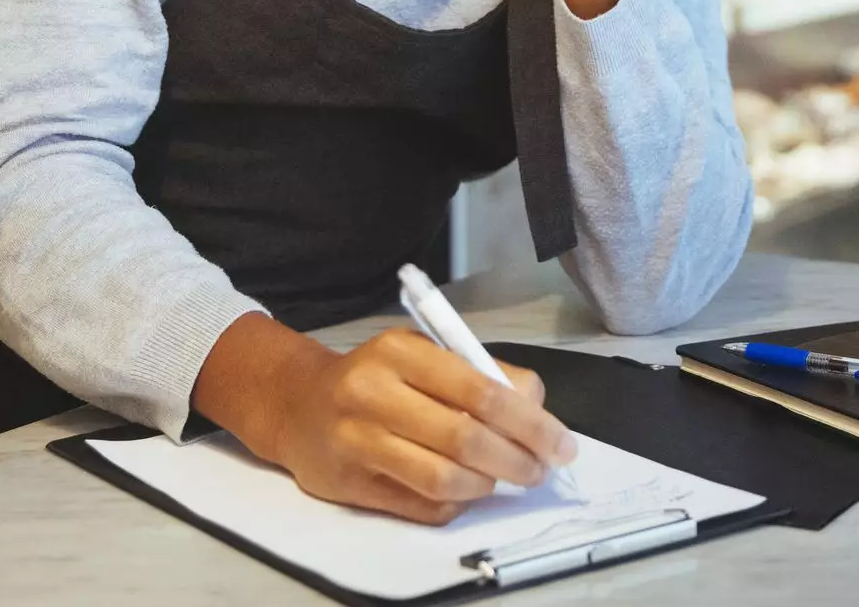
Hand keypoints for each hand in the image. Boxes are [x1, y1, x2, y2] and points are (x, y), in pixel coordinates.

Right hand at [193, 315, 577, 524]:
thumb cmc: (377, 378)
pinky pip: (421, 506)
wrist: (297, 405)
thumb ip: (480, 376)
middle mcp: (373, 394)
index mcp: (399, 352)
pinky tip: (463, 492)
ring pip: (444, 480)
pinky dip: (456, 505)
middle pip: (465, 438)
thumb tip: (537, 412)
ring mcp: (357, 443)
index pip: (480, 390)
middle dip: (517, 460)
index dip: (530, 423)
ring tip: (500, 479)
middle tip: (540, 470)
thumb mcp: (423, 357)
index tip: (561, 443)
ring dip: (486, 486)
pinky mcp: (349, 486)